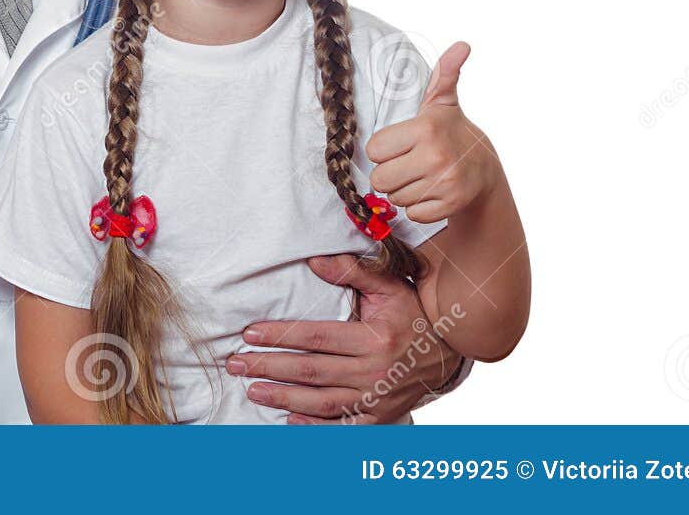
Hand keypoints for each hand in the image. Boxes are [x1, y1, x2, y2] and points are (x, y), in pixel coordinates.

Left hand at [225, 253, 463, 422]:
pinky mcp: (380, 415)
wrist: (452, 350)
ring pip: (322, 403)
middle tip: (237, 363)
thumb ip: (352, 272)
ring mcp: (377, 398)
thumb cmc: (414, 313)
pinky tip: (289, 420)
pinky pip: (343, 425)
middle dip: (269, 367)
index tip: (249, 334)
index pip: (315, 337)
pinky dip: (316, 426)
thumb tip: (315, 262)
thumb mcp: (389, 286)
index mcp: (374, 339)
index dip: (280, 336)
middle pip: (311, 372)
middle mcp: (374, 372)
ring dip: (284, 398)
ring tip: (253, 390)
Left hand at [367, 42, 502, 222]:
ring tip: (422, 176)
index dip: (384, 150)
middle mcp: (436, 155)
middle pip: (380, 179)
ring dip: (404, 191)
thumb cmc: (451, 132)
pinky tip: (432, 192)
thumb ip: (444, 73)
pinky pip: (413, 213)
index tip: (402, 145)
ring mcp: (445, 182)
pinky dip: (419, 208)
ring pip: (395, 198)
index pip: (374, 150)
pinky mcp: (450, 204)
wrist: (484, 169)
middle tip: (410, 164)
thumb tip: (462, 45)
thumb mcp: (443, 102)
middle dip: (391, 174)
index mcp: (425, 128)